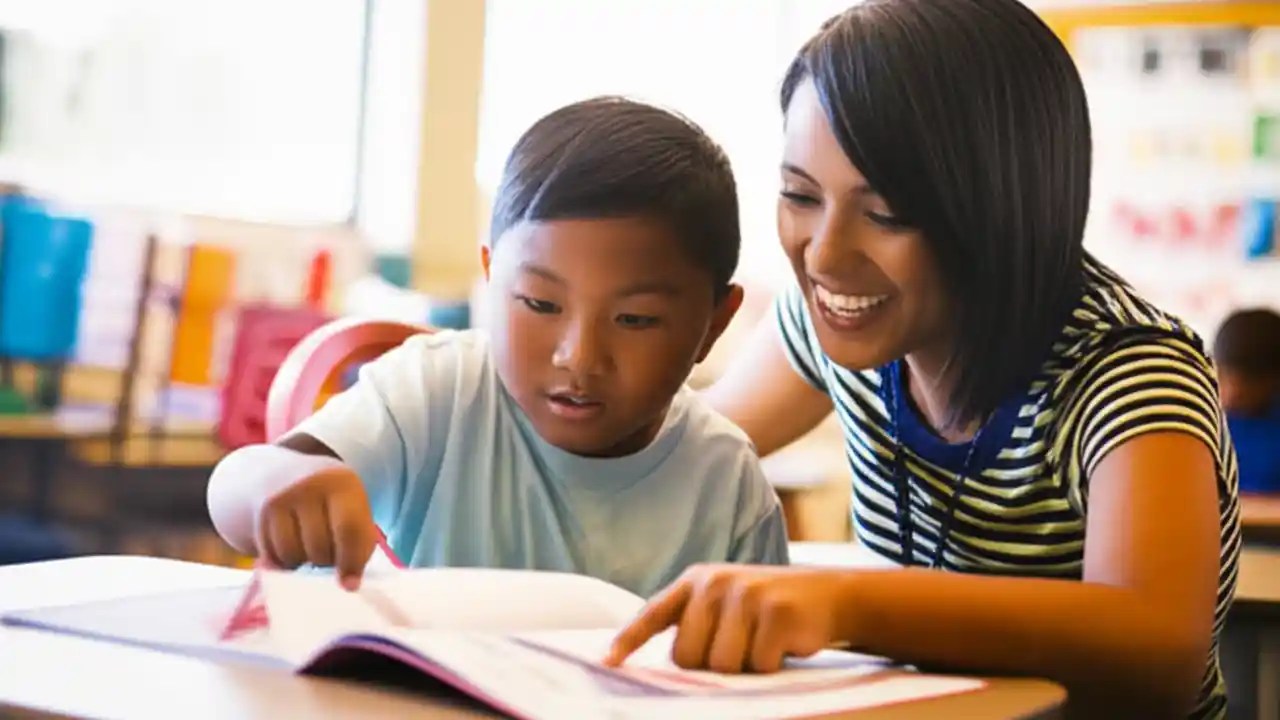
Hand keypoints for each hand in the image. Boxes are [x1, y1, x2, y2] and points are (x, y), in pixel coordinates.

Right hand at [253, 465, 377, 589]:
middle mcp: (309, 488)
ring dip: (303, 563)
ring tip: (310, 550)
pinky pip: (272, 556)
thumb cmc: (333, 504)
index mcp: (342, 486)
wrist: (289, 475)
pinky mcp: (261, 515)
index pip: (348, 530)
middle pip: (318, 547)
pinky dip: (284, 562)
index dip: (351, 561)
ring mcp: (282, 500)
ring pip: (292, 555)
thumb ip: (358, 543)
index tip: (350, 585)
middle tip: (329, 556)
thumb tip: (348, 584)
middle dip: (326, 561)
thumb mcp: (354, 511)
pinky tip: (293, 548)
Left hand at [603, 564, 858, 673]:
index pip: (652, 614)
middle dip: (709, 667)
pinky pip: (757, 665)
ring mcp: (745, 595)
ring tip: (761, 645)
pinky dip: (770, 666)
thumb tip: (669, 669)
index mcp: (695, 582)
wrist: (828, 595)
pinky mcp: (775, 612)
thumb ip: (695, 625)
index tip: (607, 662)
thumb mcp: (725, 605)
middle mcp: (714, 583)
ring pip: (722, 665)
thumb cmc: (767, 610)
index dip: (628, 640)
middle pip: (687, 656)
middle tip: (737, 650)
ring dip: (743, 669)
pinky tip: (782, 645)